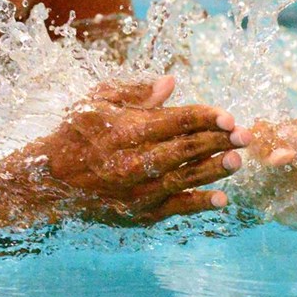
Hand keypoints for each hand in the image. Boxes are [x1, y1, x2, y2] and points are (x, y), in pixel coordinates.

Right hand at [0, 75, 243, 224]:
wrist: (49, 180)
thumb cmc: (75, 133)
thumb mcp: (97, 102)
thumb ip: (135, 92)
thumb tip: (171, 83)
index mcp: (126, 130)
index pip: (176, 120)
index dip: (206, 116)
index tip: (228, 115)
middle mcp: (133, 161)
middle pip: (186, 148)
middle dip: (219, 140)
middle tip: (246, 135)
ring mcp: (136, 190)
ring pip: (185, 177)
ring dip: (215, 170)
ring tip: (238, 162)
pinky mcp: (137, 212)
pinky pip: (173, 207)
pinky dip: (198, 204)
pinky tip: (221, 199)